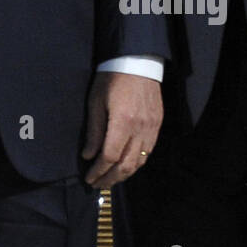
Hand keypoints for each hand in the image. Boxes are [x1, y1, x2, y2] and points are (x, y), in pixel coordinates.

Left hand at [81, 71, 161, 187]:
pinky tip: (125, 166)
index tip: (88, 177)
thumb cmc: (112, 78)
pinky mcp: (157, 125)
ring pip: (139, 162)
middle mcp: (140, 128)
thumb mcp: (96, 101)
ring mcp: (152, 128)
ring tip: (109, 179)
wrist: (137, 61)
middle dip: (110, 178)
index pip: (110, 156)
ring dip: (123, 175)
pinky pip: (148, 152)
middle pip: (126, 165)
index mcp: (123, 121)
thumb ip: (93, 131)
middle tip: (97, 184)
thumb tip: (88, 155)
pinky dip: (136, 164)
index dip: (98, 171)